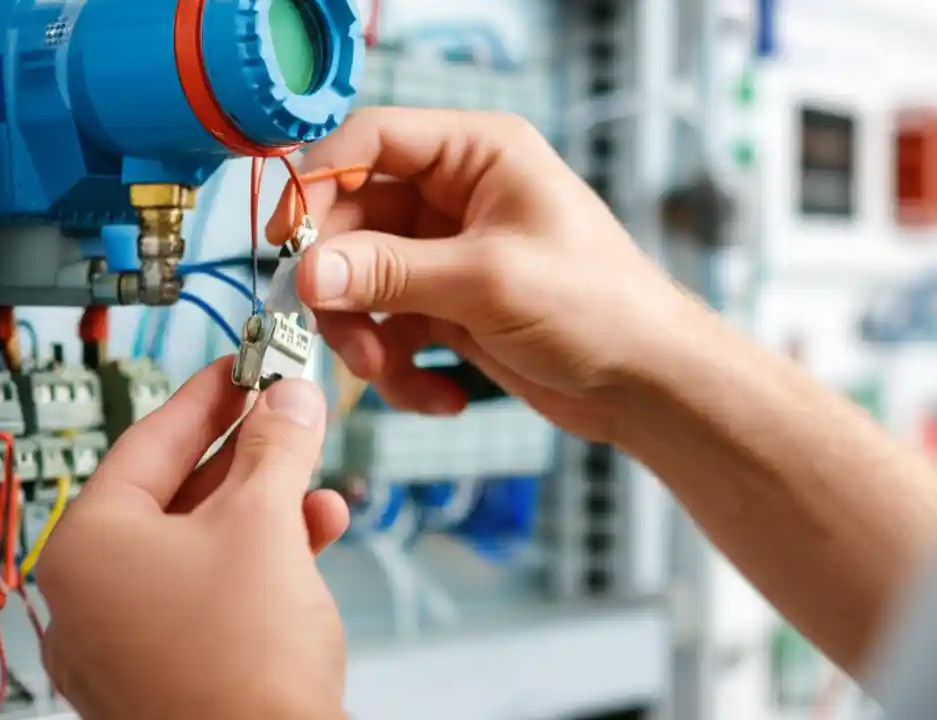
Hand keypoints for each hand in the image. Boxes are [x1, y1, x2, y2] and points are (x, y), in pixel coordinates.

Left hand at [36, 361, 348, 719]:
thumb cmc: (242, 663)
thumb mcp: (265, 522)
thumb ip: (276, 447)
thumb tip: (289, 398)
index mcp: (85, 546)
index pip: (148, 440)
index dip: (208, 395)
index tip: (244, 366)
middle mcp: (88, 595)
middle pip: (175, 494)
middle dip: (249, 457)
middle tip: (289, 417)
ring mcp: (122, 643)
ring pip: (198, 547)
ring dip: (265, 511)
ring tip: (317, 488)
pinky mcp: (163, 676)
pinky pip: (206, 596)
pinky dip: (256, 565)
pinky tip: (309, 542)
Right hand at [269, 108, 693, 443]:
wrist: (647, 385)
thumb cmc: (599, 308)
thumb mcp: (488, 281)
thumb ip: (392, 273)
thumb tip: (309, 271)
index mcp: (477, 153)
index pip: (372, 139)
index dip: (321, 181)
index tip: (290, 240)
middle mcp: (457, 196)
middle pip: (354, 220)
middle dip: (343, 284)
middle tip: (339, 333)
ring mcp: (450, 254)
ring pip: (363, 282)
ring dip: (365, 336)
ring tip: (389, 375)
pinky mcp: (450, 307)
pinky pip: (392, 329)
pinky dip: (401, 368)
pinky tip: (441, 396)